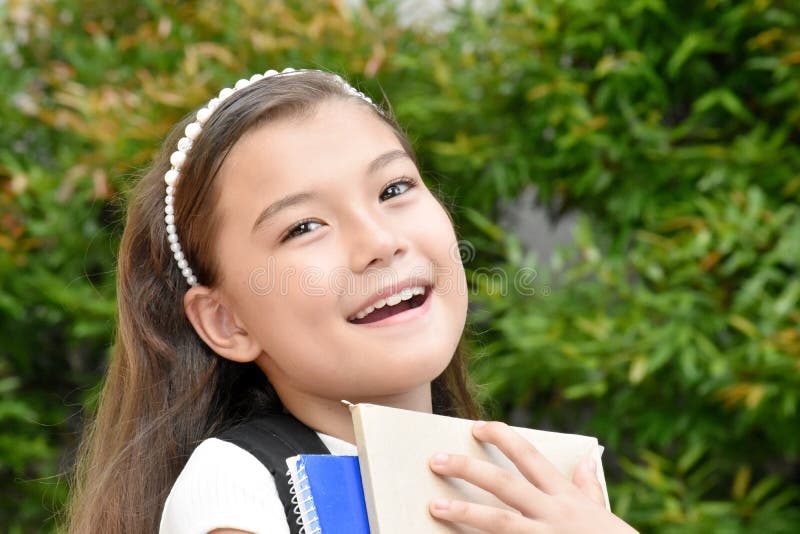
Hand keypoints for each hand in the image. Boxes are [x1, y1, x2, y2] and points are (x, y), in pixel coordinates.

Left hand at [427, 421, 637, 532]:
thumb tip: (584, 459)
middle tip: (436, 459)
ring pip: (499, 522)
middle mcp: (553, 513)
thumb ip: (589, 487)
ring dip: (464, 512)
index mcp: (565, 496)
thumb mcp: (601, 514)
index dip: (501, 437)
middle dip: (468, 469)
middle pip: (504, 484)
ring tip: (434, 506)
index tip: (476, 426)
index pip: (528, 456)